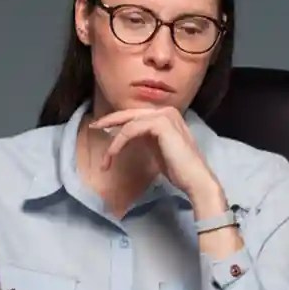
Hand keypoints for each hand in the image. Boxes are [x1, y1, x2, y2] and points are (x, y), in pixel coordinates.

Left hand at [89, 106, 221, 202]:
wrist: (195, 179)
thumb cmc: (178, 168)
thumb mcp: (157, 149)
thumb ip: (145, 138)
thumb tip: (125, 133)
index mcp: (167, 115)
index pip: (136, 115)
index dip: (117, 120)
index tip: (101, 127)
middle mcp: (166, 111)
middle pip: (130, 113)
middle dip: (109, 120)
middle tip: (93, 127)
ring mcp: (164, 116)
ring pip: (129, 123)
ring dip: (114, 141)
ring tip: (105, 159)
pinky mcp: (161, 124)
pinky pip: (131, 130)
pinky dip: (119, 143)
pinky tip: (113, 155)